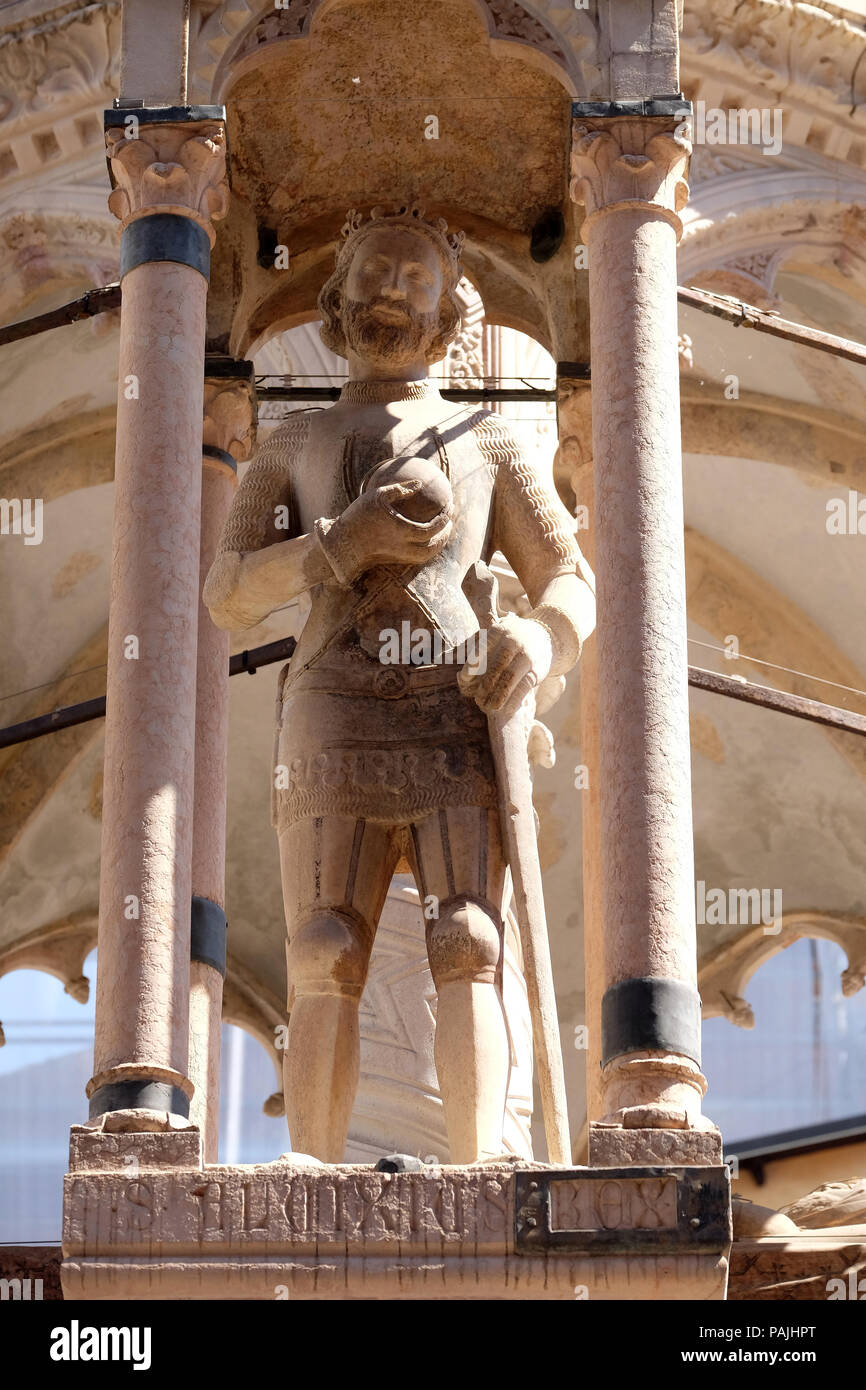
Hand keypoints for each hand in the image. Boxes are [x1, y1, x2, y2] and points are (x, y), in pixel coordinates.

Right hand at [323, 481, 451, 581]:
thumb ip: (401, 488)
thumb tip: (420, 483)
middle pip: (433, 546)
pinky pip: (417, 557)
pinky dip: (426, 549)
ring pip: (426, 556)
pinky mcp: (393, 560)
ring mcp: (398, 556)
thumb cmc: (358, 516)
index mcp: (401, 531)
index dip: (445, 518)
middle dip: (445, 534)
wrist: (341, 544)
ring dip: (438, 544)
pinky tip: (426, 537)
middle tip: (450, 521)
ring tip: (442, 531)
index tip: (450, 506)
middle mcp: (403, 547)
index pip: (432, 528)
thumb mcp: (377, 495)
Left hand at [458, 613, 552, 719]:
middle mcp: (513, 642)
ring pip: (510, 679)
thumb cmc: (509, 637)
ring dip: (497, 696)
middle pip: (497, 666)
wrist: (546, 637)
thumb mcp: (491, 634)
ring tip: (487, 707)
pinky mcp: (537, 671)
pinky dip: (513, 702)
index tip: (463, 677)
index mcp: (498, 631)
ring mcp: (526, 657)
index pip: (483, 647)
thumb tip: (441, 657)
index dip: (473, 663)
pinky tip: (503, 711)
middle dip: (485, 685)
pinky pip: (523, 688)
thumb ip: (469, 646)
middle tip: (476, 699)